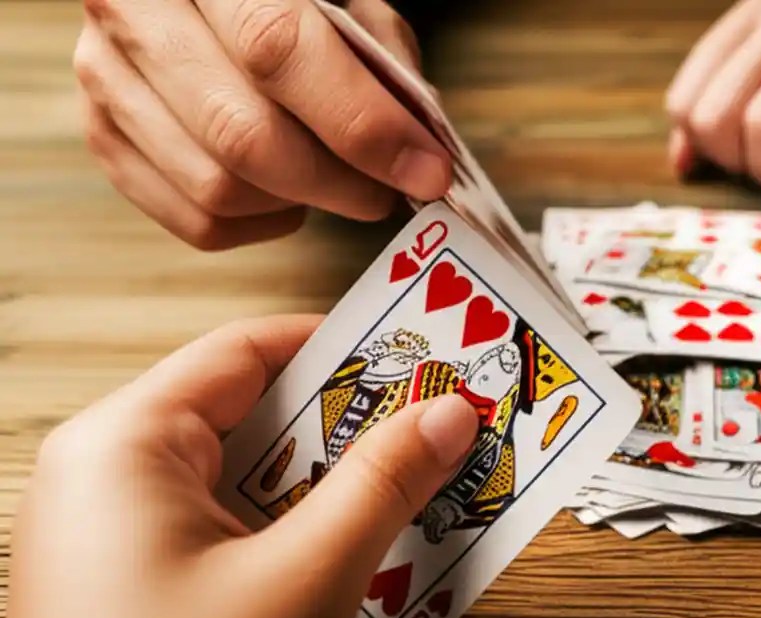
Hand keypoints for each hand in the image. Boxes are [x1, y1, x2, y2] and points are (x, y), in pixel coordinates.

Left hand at [8, 316, 477, 617]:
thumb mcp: (306, 581)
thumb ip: (385, 484)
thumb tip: (446, 414)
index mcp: (122, 447)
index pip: (248, 350)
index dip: (345, 349)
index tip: (421, 358)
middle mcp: (106, 483)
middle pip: (256, 423)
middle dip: (352, 439)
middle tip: (433, 438)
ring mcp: (116, 545)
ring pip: (251, 490)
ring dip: (332, 506)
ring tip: (404, 518)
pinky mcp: (136, 598)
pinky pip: (232, 544)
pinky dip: (295, 553)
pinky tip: (349, 585)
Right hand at [74, 0, 450, 249]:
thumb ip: (380, 60)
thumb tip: (416, 152)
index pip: (278, 49)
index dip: (360, 122)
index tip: (424, 169)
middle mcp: (131, 12)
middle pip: (243, 134)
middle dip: (338, 182)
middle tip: (387, 190)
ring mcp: (105, 77)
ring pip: (217, 188)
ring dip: (300, 202)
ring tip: (337, 179)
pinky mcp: (105, 135)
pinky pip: (196, 218)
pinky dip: (262, 222)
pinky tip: (289, 193)